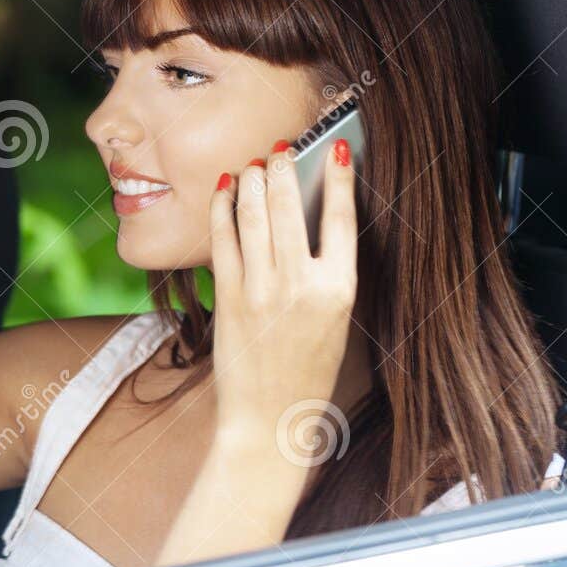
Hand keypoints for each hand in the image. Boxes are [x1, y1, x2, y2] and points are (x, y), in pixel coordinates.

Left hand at [207, 137, 358, 448]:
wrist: (269, 418)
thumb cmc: (306, 371)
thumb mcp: (335, 321)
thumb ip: (326, 273)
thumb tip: (308, 217)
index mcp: (341, 290)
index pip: (344, 218)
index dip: (341, 176)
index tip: (338, 147)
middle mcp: (302, 285)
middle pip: (292, 205)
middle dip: (284, 167)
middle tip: (280, 149)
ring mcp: (263, 289)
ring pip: (255, 213)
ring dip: (252, 180)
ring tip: (253, 164)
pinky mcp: (230, 297)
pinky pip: (223, 238)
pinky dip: (222, 207)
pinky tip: (224, 190)